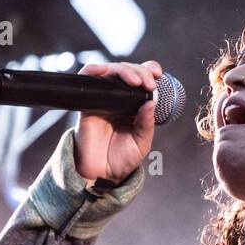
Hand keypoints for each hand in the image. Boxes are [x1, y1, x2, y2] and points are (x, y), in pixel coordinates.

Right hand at [72, 59, 161, 183]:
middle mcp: (119, 99)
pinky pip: (88, 82)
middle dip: (139, 71)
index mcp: (135, 104)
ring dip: (123, 70)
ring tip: (135, 81)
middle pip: (127, 71)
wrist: (101, 174)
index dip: (148, 70)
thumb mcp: (142, 142)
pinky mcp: (87, 105)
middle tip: (148, 83)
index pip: (141, 78)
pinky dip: (93, 71)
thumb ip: (147, 123)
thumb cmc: (122, 158)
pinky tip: (102, 71)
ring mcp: (103, 100)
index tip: (157, 73)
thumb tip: (152, 102)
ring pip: (110, 72)